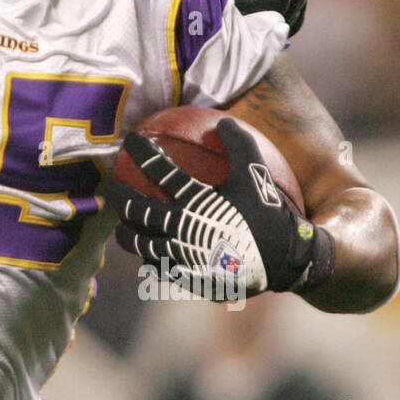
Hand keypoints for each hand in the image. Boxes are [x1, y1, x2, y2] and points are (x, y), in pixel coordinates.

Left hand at [110, 118, 332, 297]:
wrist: (286, 261)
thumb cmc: (270, 215)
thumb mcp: (257, 173)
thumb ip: (240, 144)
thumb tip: (222, 121)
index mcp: (195, 200)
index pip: (158, 170)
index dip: (142, 151)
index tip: (130, 141)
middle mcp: (182, 227)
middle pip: (138, 210)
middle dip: (120, 196)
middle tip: (113, 188)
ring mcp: (182, 255)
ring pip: (142, 244)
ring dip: (126, 234)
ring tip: (120, 229)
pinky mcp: (189, 277)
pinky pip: (160, 269)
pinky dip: (150, 260)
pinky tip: (147, 258)